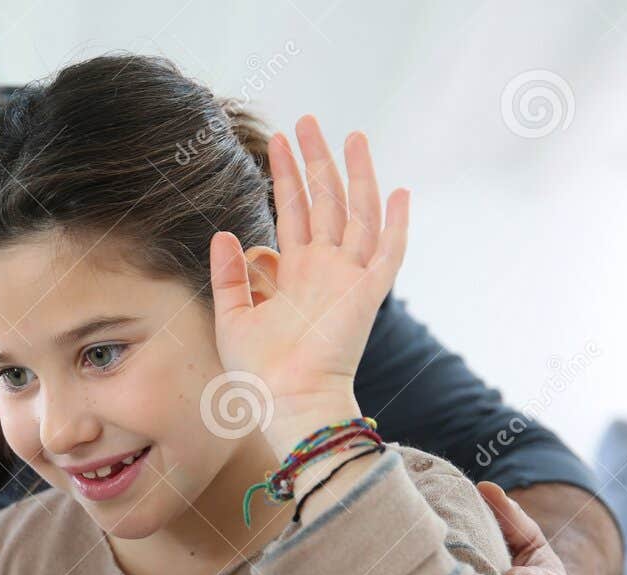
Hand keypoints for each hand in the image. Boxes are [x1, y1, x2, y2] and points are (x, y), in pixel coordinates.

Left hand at [209, 115, 408, 448]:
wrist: (287, 401)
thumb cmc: (259, 373)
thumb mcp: (231, 318)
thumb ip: (229, 276)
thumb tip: (227, 233)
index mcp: (295, 274)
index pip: (294, 212)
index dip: (288, 176)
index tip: (277, 139)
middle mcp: (325, 270)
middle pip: (327, 202)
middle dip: (318, 161)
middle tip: (309, 121)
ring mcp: (349, 279)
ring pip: (358, 214)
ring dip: (357, 175)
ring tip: (351, 136)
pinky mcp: (367, 295)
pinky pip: (388, 253)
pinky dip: (397, 224)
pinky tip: (400, 192)